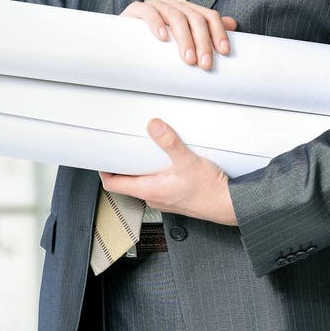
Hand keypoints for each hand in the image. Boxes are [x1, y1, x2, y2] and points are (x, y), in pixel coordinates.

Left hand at [99, 119, 237, 225]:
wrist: (227, 204)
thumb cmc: (209, 190)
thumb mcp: (187, 160)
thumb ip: (169, 141)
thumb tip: (154, 125)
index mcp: (149, 190)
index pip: (113, 185)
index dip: (104, 170)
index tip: (102, 157)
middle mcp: (154, 197)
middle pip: (127, 183)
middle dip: (122, 167)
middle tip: (121, 150)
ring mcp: (164, 199)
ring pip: (142, 185)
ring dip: (140, 170)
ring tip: (142, 154)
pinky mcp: (175, 198)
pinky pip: (157, 187)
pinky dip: (155, 175)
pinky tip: (166, 164)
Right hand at [120, 0, 236, 69]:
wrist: (123, 40)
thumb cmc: (157, 43)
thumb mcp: (183, 40)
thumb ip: (206, 31)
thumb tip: (233, 23)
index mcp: (187, 11)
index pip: (209, 15)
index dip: (219, 32)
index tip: (224, 52)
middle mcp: (174, 5)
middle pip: (195, 18)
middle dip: (203, 42)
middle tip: (204, 64)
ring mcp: (156, 6)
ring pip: (176, 16)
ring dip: (184, 38)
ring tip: (188, 58)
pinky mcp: (136, 10)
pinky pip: (149, 12)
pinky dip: (157, 23)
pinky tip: (162, 37)